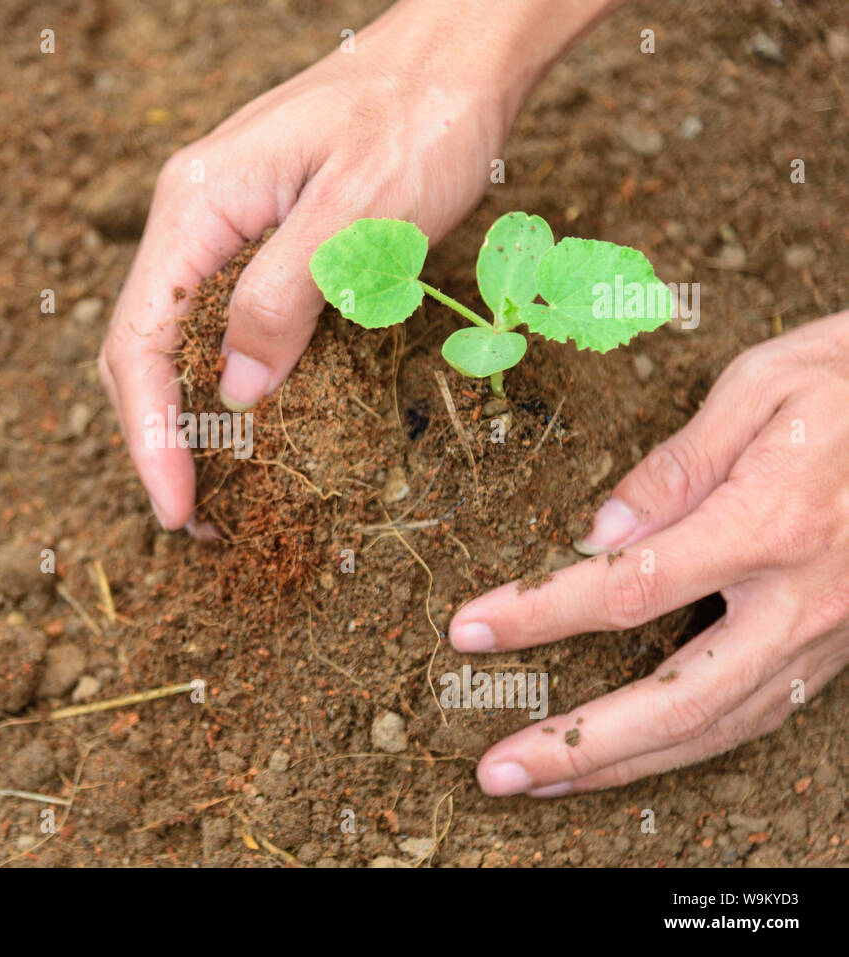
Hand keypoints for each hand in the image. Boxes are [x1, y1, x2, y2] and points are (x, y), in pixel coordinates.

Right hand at [98, 0, 600, 529]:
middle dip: (161, 440)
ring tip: (215, 491)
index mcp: (196, 208)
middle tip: (194, 517)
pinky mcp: (262, 241)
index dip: (150, 434)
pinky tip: (252, 427)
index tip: (174, 505)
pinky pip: (225, 324)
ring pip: (179, 342)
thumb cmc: (419, 118)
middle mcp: (194, 220)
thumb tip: (235, 394)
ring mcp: (225, 229)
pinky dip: (228, 386)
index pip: (140, 340)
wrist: (461, 58)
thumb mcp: (356, 215)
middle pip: (143, 349)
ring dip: (190, 421)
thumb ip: (283, 300)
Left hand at [451, 311, 848, 795]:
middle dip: (579, 746)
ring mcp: (828, 633)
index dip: (541, 616)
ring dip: (626, 763)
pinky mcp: (838, 645)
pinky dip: (688, 744)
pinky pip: (756, 713)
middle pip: (676, 701)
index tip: (470, 630)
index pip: (630, 589)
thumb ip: (676, 467)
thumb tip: (600, 536)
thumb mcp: (762, 388)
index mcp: (772, 525)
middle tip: (497, 770)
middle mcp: (804, 599)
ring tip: (546, 779)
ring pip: (719, 727)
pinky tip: (636, 753)